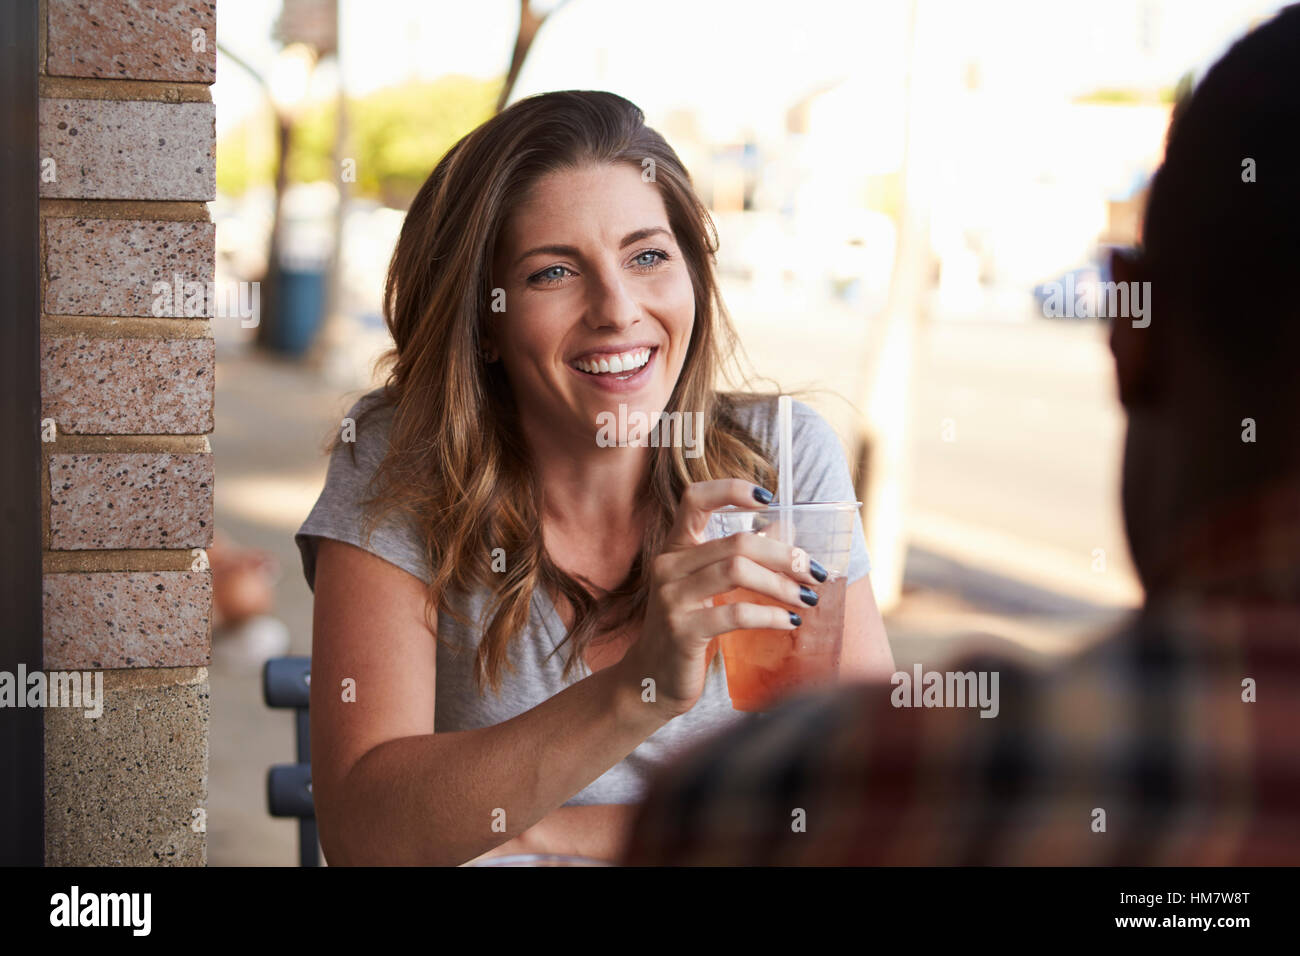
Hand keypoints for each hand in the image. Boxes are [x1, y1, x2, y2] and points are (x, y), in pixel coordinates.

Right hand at [618, 479, 824, 719]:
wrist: (651, 679)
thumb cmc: (687, 628)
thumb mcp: (706, 588)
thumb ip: (736, 558)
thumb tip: (783, 530)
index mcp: (675, 548)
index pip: (695, 499)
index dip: (730, 489)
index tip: (767, 497)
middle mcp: (668, 566)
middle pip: (736, 542)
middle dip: (784, 555)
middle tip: (813, 571)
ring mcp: (672, 598)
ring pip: (737, 571)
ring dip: (782, 585)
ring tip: (807, 598)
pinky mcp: (682, 630)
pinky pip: (736, 614)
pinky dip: (770, 615)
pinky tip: (789, 622)